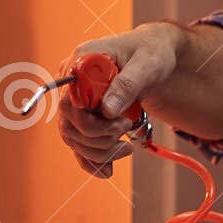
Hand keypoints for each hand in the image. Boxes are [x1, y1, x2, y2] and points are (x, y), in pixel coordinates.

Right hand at [55, 24, 180, 178]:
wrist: (155, 54)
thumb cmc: (152, 52)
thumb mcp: (147, 63)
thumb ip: (127, 84)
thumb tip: (107, 111)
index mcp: (81, 60)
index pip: (69, 100)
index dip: (90, 122)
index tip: (120, 125)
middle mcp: (71, 79)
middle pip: (68, 122)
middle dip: (98, 139)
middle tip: (127, 133)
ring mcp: (75, 97)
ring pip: (72, 136)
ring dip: (99, 151)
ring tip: (126, 148)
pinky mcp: (83, 113)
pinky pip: (79, 141)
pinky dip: (92, 159)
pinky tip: (108, 170)